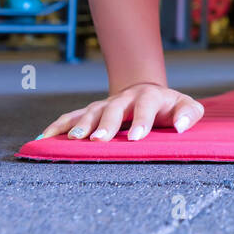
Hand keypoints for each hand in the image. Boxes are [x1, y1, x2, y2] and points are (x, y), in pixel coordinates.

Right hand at [36, 82, 205, 142]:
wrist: (147, 93)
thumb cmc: (170, 107)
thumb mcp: (187, 107)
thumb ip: (189, 114)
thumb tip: (180, 127)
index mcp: (149, 97)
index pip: (145, 107)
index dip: (141, 121)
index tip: (136, 138)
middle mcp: (123, 98)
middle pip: (112, 109)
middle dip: (105, 124)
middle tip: (98, 140)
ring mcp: (105, 104)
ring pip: (89, 112)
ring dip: (80, 125)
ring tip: (72, 140)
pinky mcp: (90, 111)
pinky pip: (70, 117)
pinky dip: (57, 126)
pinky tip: (43, 138)